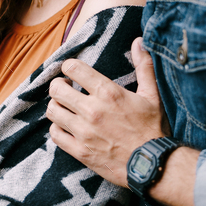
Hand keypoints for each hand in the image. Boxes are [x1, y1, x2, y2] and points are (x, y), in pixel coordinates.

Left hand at [46, 36, 170, 187]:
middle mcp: (92, 110)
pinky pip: (55, 135)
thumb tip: (138, 41)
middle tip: (64, 88)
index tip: (72, 71)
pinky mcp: (80, 151)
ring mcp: (84, 132)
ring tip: (64, 107)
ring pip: (53, 111)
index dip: (68, 67)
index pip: (74, 69)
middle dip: (58, 85)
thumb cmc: (152, 128)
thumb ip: (144, 66)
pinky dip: (57, 129)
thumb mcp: (152, 94)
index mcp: (108, 92)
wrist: (152, 164)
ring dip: (56, 106)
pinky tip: (65, 127)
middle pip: (57, 89)